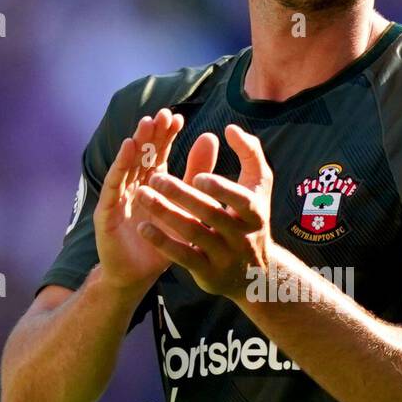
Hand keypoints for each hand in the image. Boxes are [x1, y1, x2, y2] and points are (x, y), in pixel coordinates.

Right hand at [94, 109, 217, 290]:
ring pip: (127, 165)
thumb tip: (210, 137)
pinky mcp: (106, 210)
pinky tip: (128, 149)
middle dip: (152, 134)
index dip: (166, 136)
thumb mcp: (186, 206)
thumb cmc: (162, 243)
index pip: (159, 154)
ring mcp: (118, 197)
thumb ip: (196, 173)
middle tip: (163, 114)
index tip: (178, 118)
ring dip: (136, 143)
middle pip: (143, 155)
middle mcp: (133, 186)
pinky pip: (114, 184)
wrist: (137, 276)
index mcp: (152, 184)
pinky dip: (120, 165)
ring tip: (146, 124)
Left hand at [133, 123, 273, 300]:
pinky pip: (183, 257)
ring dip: (165, 213)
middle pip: (210, 214)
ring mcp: (224, 257)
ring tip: (142, 195)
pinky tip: (143, 227)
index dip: (221, 189)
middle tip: (156, 178)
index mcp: (255, 212)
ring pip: (192, 234)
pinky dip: (163, 242)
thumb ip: (250, 154)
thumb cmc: (253, 219)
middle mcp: (242, 236)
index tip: (198, 176)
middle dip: (182, 195)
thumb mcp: (260, 187)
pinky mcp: (207, 273)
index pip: (241, 200)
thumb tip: (230, 128)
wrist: (257, 273)